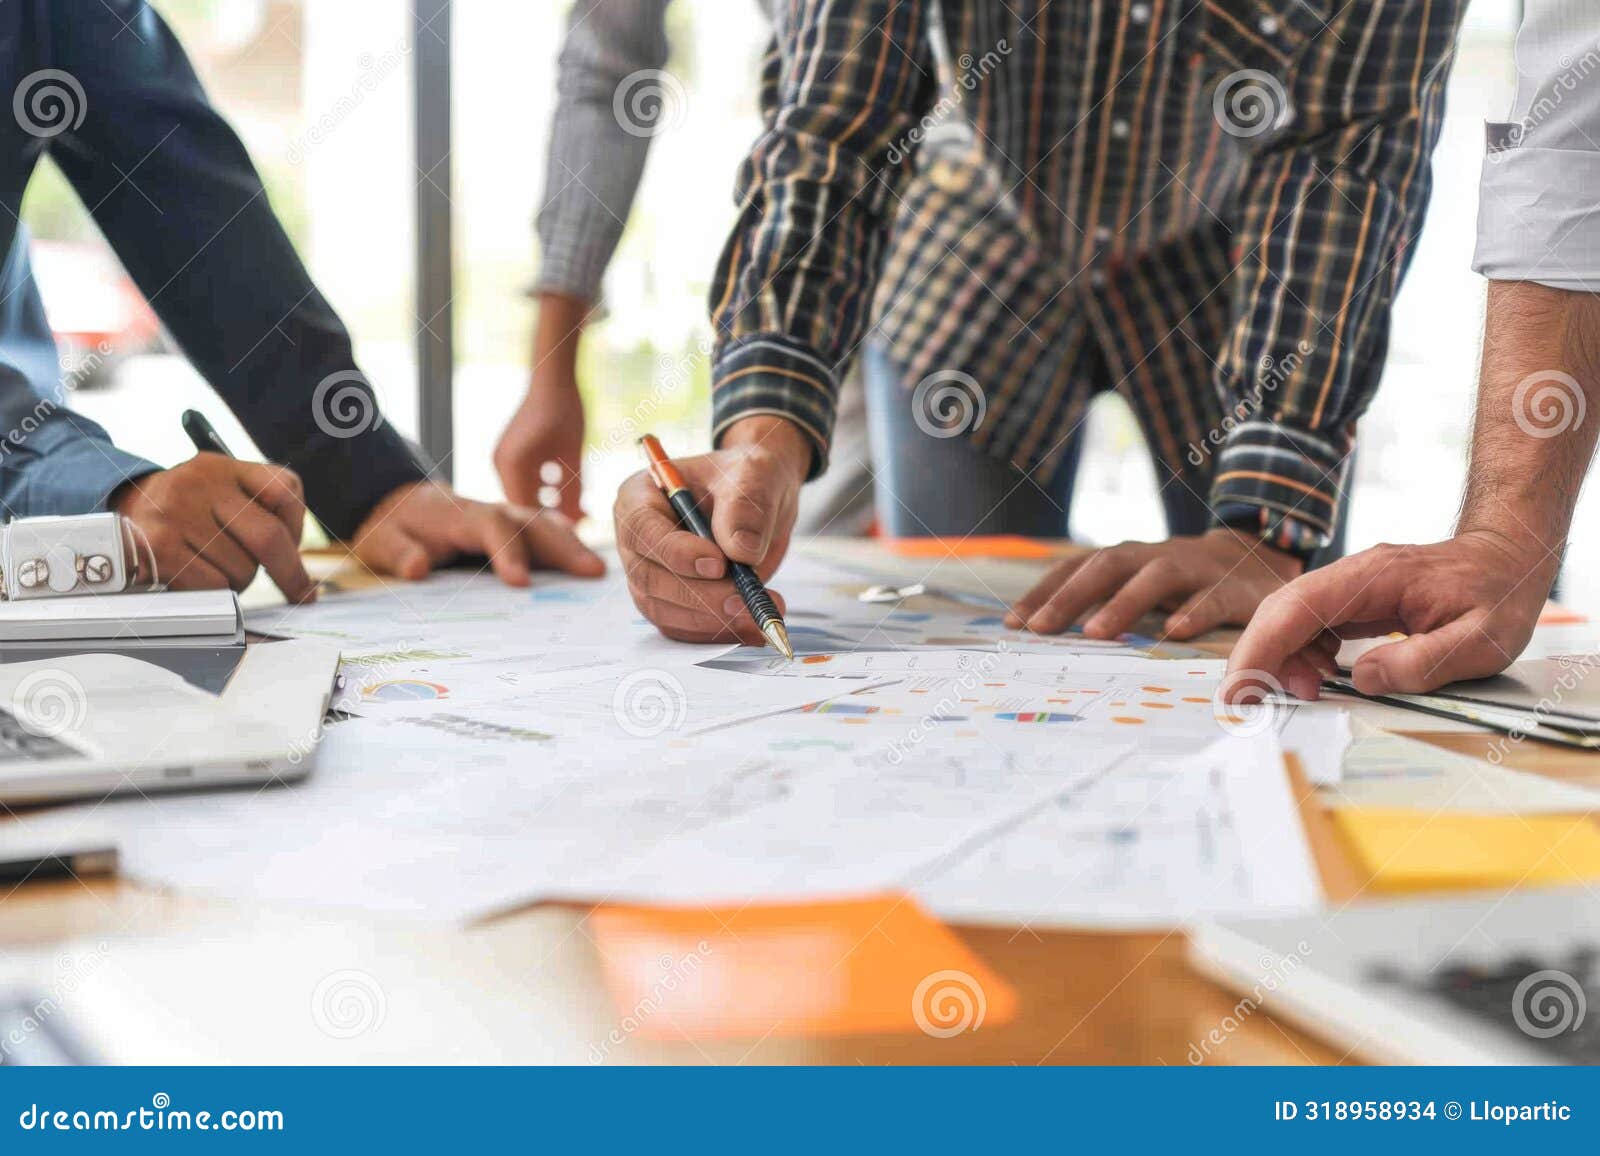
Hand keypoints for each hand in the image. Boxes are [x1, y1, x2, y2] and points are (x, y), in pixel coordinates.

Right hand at [111, 454, 314, 599]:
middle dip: (289, 573)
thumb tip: (300, 570)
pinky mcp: (158, 546)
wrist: (119, 513)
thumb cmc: (185, 509)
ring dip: (240, 582)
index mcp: (222, 467)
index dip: (298, 526)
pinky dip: (216, 592)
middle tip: (300, 593)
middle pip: (268, 536)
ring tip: (217, 569)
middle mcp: (198, 483)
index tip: (296, 549)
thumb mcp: (219, 489)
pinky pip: (212, 585)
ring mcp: (176, 514)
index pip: (284, 489)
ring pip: (242, 569)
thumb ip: (260, 510)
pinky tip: (199, 579)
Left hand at [352, 481, 605, 584]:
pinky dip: (568, 545)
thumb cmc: (391, 528)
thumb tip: (418, 566)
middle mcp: (490, 511)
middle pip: (531, 521)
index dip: (509, 551)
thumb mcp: (380, 543)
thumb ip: (399, 553)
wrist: (396, 505)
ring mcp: (505, 518)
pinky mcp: (514, 529)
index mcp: (459, 515)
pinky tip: (586, 566)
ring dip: (573, 545)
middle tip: (591, 572)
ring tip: (598, 572)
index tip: (520, 582)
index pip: (492, 526)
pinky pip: (545, 533)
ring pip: (545, 525)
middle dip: (562, 546)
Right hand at [493, 369, 585, 519]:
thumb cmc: (566, 412)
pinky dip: (543, 490)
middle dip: (549, 519)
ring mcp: (502, 459)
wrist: (551, 379)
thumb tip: (577, 526)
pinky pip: (524, 482)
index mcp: (513, 465)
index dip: (549, 529)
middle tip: (577, 532)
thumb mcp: (572, 456)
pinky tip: (566, 495)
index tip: (571, 541)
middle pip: (524, 505)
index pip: (527, 511)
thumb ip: (572, 491)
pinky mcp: (509, 454)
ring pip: (525, 495)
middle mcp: (501, 463)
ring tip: (576, 515)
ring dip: (548, 505)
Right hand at [614, 416, 809, 644]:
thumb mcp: (755, 474)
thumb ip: (747, 506)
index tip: (719, 565)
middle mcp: (637, 540)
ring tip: (760, 614)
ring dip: (711, 621)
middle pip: (649, 579)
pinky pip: (685, 629)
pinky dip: (718, 634)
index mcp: (640, 497)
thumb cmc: (748, 477)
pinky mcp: (673, 602)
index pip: (642, 530)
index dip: (676, 553)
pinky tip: (754, 630)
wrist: (762, 499)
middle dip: (699, 596)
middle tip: (745, 600)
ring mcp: (651, 574)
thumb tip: (741, 551)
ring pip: (664, 611)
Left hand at [1005, 527, 1303, 638]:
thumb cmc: (1185, 586)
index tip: (1012, 624)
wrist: (1259, 562)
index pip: (1077, 568)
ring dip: (1123, 603)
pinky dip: (1193, 612)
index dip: (1044, 592)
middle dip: (1070, 596)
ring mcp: (1195, 569)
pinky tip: (1174, 633)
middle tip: (1039, 629)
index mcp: (1128, 559)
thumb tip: (1046, 640)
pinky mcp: (1234, 589)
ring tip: (1096, 633)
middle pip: (1107, 567)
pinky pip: (1212, 599)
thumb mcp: (1141, 590)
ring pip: (1156, 577)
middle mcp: (1155, 557)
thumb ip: (1104, 606)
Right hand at [1225, 530, 1555, 701]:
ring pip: (1291, 616)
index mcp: (1375, 578)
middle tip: (1253, 701)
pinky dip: (1302, 653)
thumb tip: (1361, 679)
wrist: (1510, 556)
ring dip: (1283, 657)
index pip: (1298, 608)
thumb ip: (1423, 662)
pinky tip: (1323, 675)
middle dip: (1257, 656)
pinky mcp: (1354, 599)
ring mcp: (1350, 585)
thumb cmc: (1501, 594)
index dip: (1261, 648)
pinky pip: (1311, 623)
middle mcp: (1353, 575)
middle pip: (1280, 609)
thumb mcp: (1482, 640)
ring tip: (1311, 692)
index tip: (1239, 686)